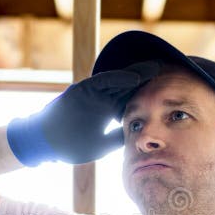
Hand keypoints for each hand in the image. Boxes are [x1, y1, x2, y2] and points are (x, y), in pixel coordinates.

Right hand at [6, 60, 160, 165]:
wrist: (45, 143)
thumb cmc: (70, 145)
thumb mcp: (101, 145)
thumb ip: (117, 138)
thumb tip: (137, 136)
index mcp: (107, 112)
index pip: (131, 101)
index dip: (148, 97)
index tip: (167, 94)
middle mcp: (102, 100)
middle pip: (129, 87)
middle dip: (147, 81)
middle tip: (169, 73)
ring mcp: (93, 93)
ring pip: (118, 81)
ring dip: (137, 74)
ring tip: (156, 69)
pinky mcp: (83, 88)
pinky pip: (103, 81)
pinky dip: (119, 79)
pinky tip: (135, 77)